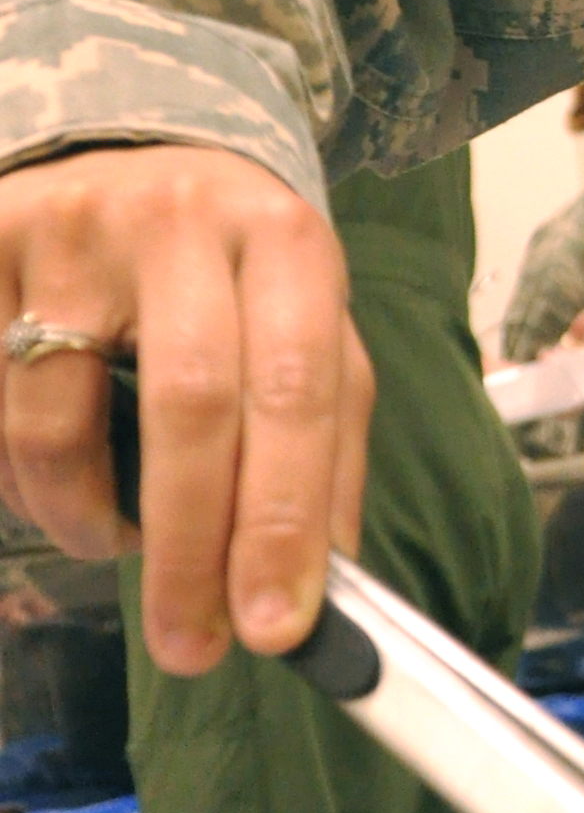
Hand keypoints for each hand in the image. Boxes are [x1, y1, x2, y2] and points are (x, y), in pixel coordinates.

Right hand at [0, 146, 372, 673]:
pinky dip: (20, 483)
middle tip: (191, 647)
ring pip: (57, 425)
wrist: (135, 165)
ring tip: (115, 535)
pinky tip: (54, 479)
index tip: (274, 626)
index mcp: (286, 241)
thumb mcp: (305, 332)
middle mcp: (182, 219)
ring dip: (88, 521)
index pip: (296, 392)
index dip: (284, 519)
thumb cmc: (234, 280)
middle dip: (191, 551)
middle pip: (188, 406)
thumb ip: (325, 447)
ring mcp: (71, 230)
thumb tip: (322, 584)